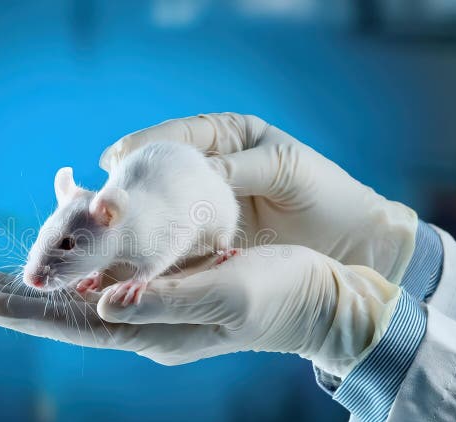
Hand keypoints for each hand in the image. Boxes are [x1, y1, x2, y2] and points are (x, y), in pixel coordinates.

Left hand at [0, 245, 399, 375]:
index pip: (71, 326)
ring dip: (33, 290)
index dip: (22, 312)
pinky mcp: (163, 292)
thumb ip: (166, 300)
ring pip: (76, 301)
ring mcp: (151, 311)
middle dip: (11, 303)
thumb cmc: (281, 294)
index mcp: (153, 332)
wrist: (319, 300)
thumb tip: (104, 305)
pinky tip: (55, 257)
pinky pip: (104, 282)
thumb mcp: (227, 295)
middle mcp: (142, 326)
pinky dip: (72, 270)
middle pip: (62, 317)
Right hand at [101, 113, 416, 282]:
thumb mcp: (285, 169)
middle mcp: (211, 168)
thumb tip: (195, 170)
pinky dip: (155, 244)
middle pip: (161, 170)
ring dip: (137, 216)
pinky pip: (176, 239)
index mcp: (228, 137)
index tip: (118, 158)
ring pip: (162, 206)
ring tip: (107, 225)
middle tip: (103, 197)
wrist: (352, 243)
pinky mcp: (208, 241)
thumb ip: (238, 168)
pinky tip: (132, 252)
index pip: (179, 135)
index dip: (147, 144)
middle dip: (132, 182)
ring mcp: (205, 206)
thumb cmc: (326, 195)